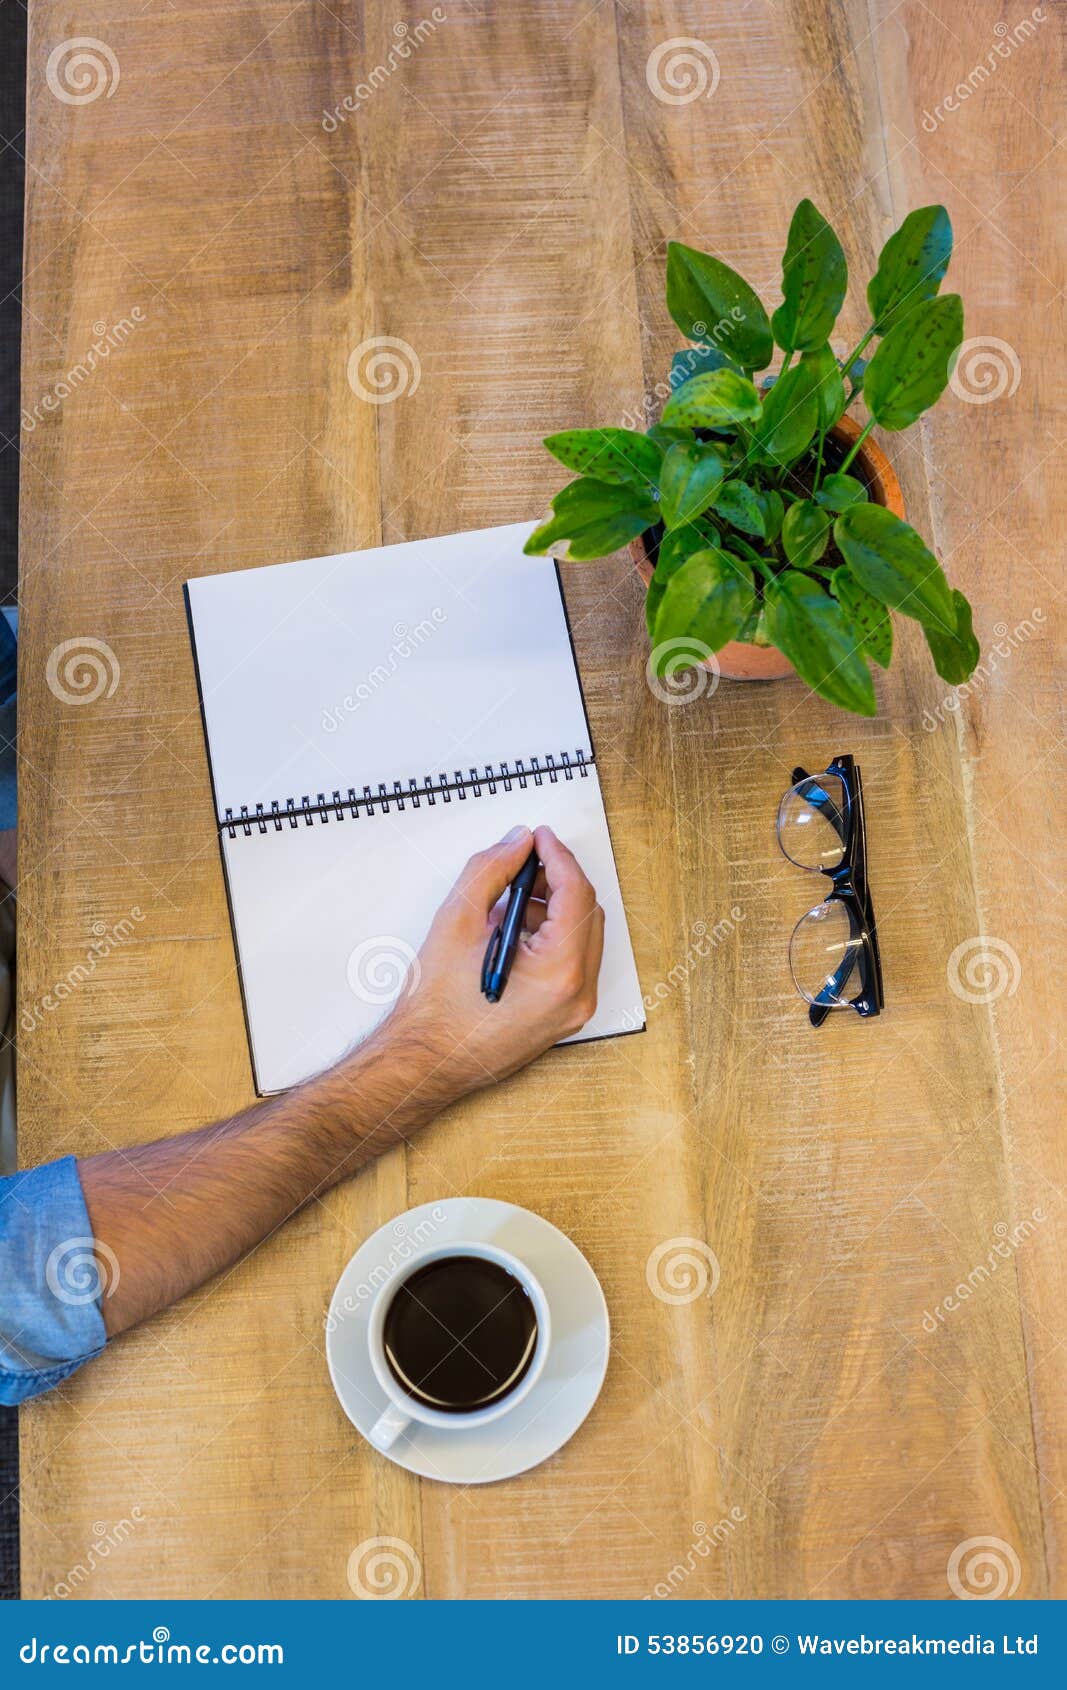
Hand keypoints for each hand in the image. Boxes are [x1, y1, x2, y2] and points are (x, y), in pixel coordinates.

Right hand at [375, 823, 603, 1099]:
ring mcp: (572, 1010)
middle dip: (557, 881)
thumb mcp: (458, 922)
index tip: (539, 838)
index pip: (575, 894)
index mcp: (560, 972)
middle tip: (525, 861)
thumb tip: (518, 844)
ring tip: (507, 901)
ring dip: (552, 909)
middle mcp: (576, 995)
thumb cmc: (435, 1010)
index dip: (557, 857)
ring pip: (581, 938)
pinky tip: (510, 932)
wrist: (423, 1063)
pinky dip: (549, 938)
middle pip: (586, 914)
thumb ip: (492, 870)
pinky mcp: (562, 1017)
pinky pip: (570, 963)